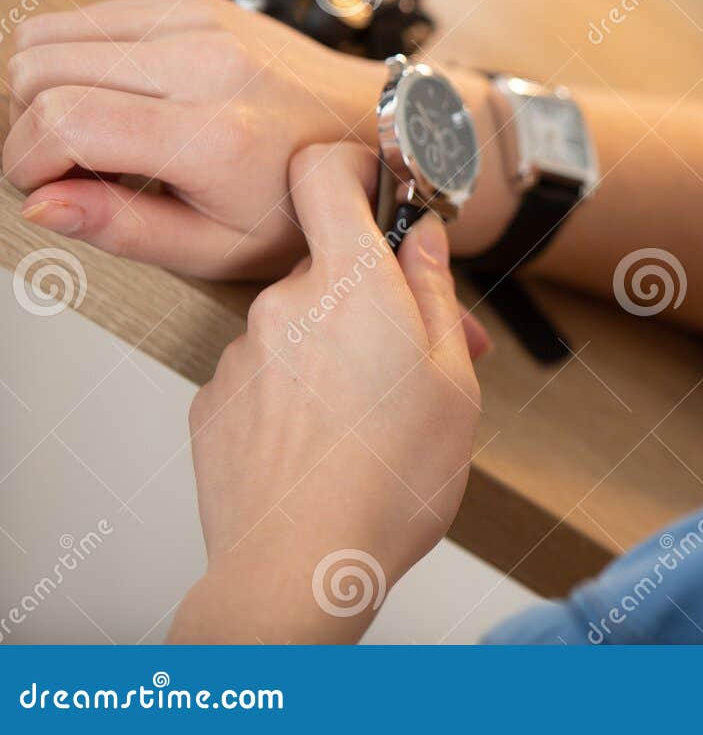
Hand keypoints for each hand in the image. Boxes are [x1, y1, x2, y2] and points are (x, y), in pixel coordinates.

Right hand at [3, 0, 382, 277]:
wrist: (365, 128)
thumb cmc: (302, 194)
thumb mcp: (220, 245)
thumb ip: (123, 228)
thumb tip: (40, 203)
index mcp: (215, 133)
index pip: (63, 121)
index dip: (25, 162)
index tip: (44, 189)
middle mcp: (204, 62)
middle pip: (36, 69)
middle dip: (25, 126)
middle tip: (68, 167)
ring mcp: (197, 20)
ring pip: (46, 34)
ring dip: (44, 89)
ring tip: (93, 136)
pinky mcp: (190, 0)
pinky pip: (86, 17)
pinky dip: (76, 60)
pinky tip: (118, 102)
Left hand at [168, 143, 482, 643]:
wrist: (298, 571)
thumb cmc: (388, 482)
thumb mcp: (453, 382)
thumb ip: (434, 295)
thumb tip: (423, 240)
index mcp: (352, 285)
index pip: (326, 173)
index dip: (354, 168)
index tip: (380, 188)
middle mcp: (284, 305)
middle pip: (329, 269)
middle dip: (372, 302)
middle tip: (415, 362)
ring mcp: (241, 355)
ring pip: (299, 328)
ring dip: (334, 355)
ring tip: (372, 424)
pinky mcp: (213, 404)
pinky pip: (265, 377)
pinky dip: (295, 398)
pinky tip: (325, 447)